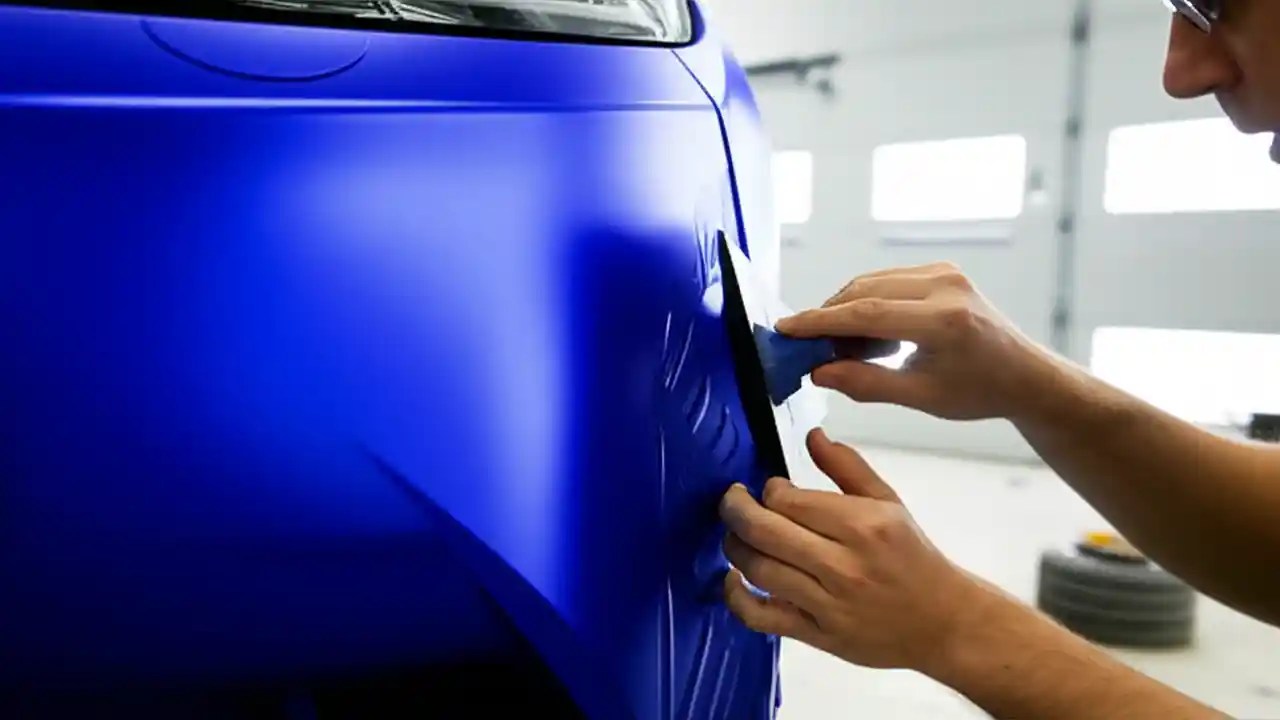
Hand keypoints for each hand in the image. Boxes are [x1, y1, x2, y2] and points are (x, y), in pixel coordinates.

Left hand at [718, 428, 994, 671]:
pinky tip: (731, 577)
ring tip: (734, 533)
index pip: (790, 501)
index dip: (769, 490)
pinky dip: (735, 597)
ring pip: (759, 569)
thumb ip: (847, 467)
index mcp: (863, 525)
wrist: (942, 622)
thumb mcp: (889, 503)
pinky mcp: (817, 635)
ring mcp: (828, 603)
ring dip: (734, 545)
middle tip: (731, 499)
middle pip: (766, 532)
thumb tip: (811, 435)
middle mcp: (843, 565)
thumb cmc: (912, 557)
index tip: (771, 488)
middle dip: (735, 509)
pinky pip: (761, 617)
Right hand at [777, 262, 1049, 420]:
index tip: (786, 330)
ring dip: (846, 311)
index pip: (866, 313)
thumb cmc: (978, 391)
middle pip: (863, 291)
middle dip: (828, 318)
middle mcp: (945, 287)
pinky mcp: (942, 271)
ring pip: (871, 283)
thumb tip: (818, 372)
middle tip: (805, 348)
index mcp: (943, 321)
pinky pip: (887, 281)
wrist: (1024, 375)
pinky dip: (867, 304)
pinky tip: (866, 336)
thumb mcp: (921, 397)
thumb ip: (865, 383)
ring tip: (840, 349)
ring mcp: (945, 274)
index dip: (819, 322)